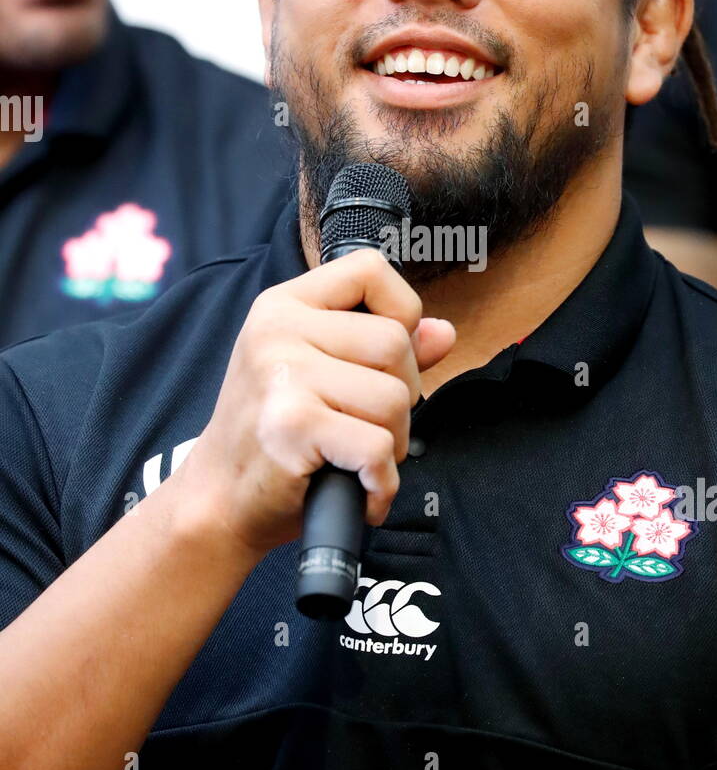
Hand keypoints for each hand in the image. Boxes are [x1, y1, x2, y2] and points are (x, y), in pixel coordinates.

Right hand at [170, 249, 455, 558]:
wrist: (219, 499)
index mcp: (284, 305)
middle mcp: (277, 329)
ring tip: (355, 459)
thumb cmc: (277, 436)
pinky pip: (377, 447)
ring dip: (392, 443)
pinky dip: (381, 482)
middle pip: (395, 343)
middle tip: (365, 428)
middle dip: (401, 397)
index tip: (384, 360)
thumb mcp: (320, 375)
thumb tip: (444, 333)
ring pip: (394, 399)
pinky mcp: (292, 424)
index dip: (401, 312)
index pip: (370, 270)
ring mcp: (282, 374)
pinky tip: (362, 491)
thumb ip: (381, 349)